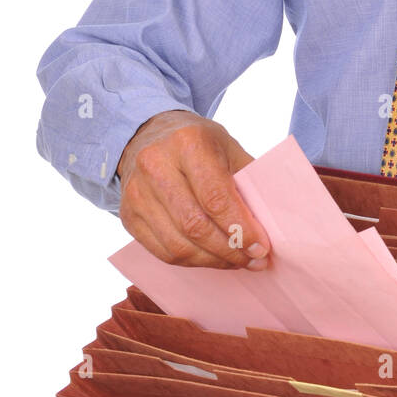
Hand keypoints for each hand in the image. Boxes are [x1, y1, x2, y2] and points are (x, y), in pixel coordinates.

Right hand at [116, 109, 269, 268]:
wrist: (148, 135)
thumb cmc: (196, 143)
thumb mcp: (228, 147)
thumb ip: (246, 181)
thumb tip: (268, 224)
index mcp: (187, 143)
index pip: (215, 197)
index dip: (240, 228)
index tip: (261, 247)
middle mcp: (156, 165)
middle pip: (195, 225)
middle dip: (229, 249)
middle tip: (252, 259)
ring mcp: (136, 192)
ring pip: (177, 245)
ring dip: (211, 261)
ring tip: (235, 261)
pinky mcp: (128, 215)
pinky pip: (162, 251)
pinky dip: (191, 261)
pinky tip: (210, 258)